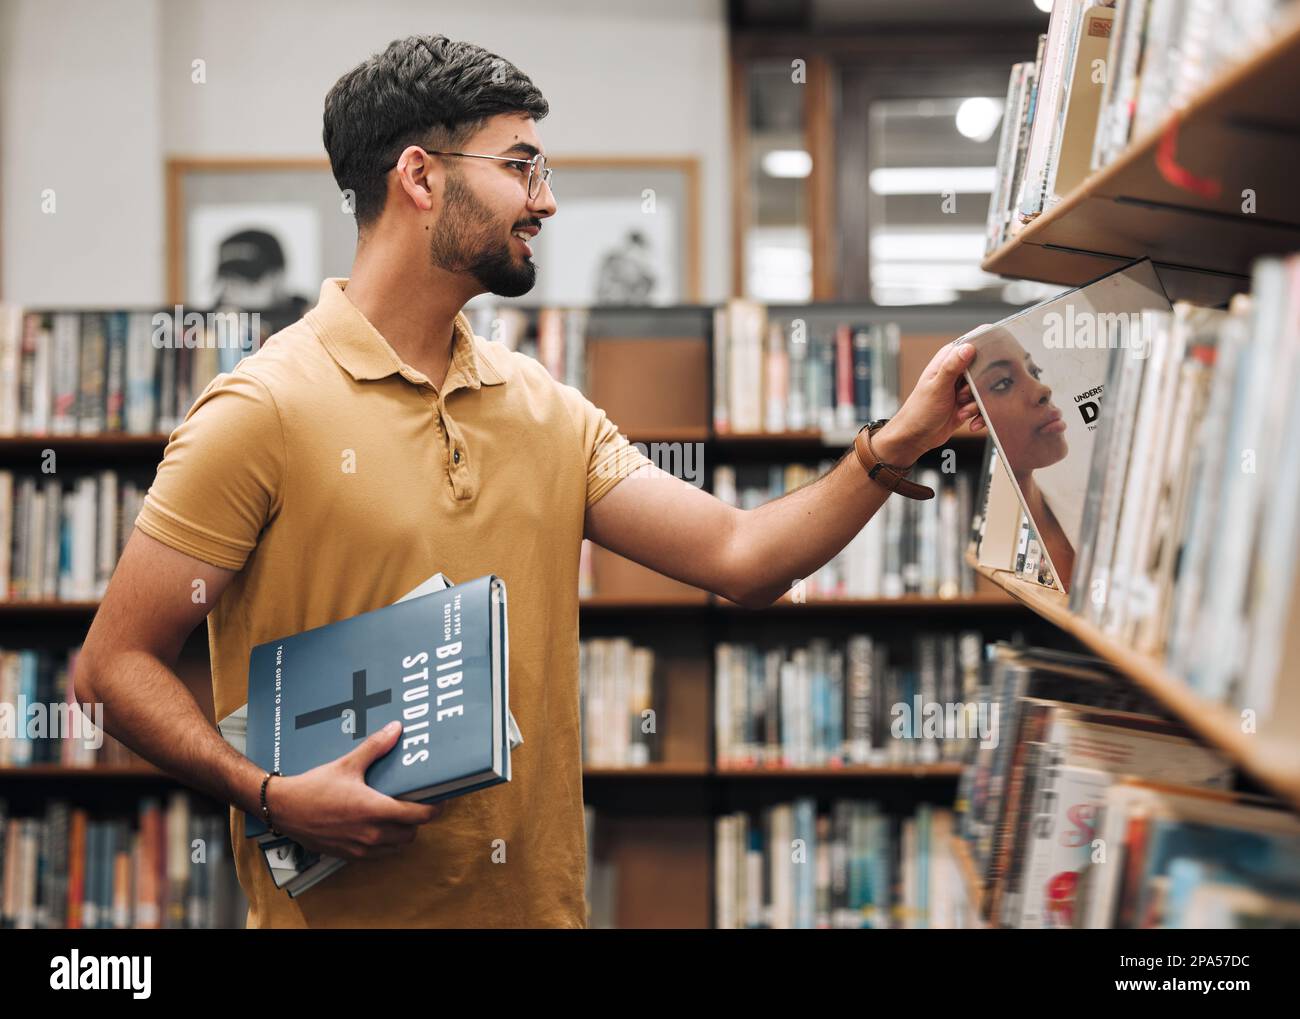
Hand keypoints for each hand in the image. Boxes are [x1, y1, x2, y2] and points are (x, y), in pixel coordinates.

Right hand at [263, 720, 443, 860]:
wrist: (284, 809)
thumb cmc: (314, 788)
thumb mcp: (347, 764)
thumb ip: (376, 747)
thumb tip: (395, 729)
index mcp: (374, 810)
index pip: (419, 816)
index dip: (434, 808)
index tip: (439, 800)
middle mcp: (370, 833)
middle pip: (411, 833)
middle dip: (417, 820)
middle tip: (415, 804)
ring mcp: (360, 847)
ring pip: (396, 846)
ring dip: (401, 833)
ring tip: (397, 815)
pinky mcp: (349, 854)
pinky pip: (378, 854)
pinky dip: (384, 843)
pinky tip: (377, 826)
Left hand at [878, 327, 988, 461]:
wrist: (917, 436)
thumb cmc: (919, 412)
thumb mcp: (937, 387)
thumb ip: (952, 366)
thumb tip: (968, 347)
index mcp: (948, 360)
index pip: (972, 344)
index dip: (985, 350)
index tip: (991, 364)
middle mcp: (957, 371)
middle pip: (986, 368)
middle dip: (981, 387)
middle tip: (964, 396)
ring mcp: (964, 387)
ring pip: (987, 389)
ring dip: (977, 404)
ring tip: (962, 411)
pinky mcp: (968, 402)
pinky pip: (985, 405)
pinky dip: (980, 415)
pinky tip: (969, 421)